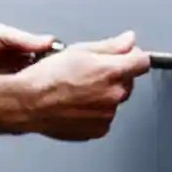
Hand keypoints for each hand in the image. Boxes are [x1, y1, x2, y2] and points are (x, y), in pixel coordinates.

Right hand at [11, 31, 150, 140]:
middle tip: (89, 73)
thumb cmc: (47, 77)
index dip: (132, 56)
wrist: (28, 103)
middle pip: (128, 81)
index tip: (125, 56)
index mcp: (112, 72)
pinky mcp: (98, 131)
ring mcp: (107, 115)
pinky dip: (95, 111)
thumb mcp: (79, 51)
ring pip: (114, 100)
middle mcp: (114, 95)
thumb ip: (112, 45)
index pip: (142, 61)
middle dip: (115, 75)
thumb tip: (128, 40)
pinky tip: (76, 104)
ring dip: (103, 94)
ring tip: (77, 90)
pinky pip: (104, 118)